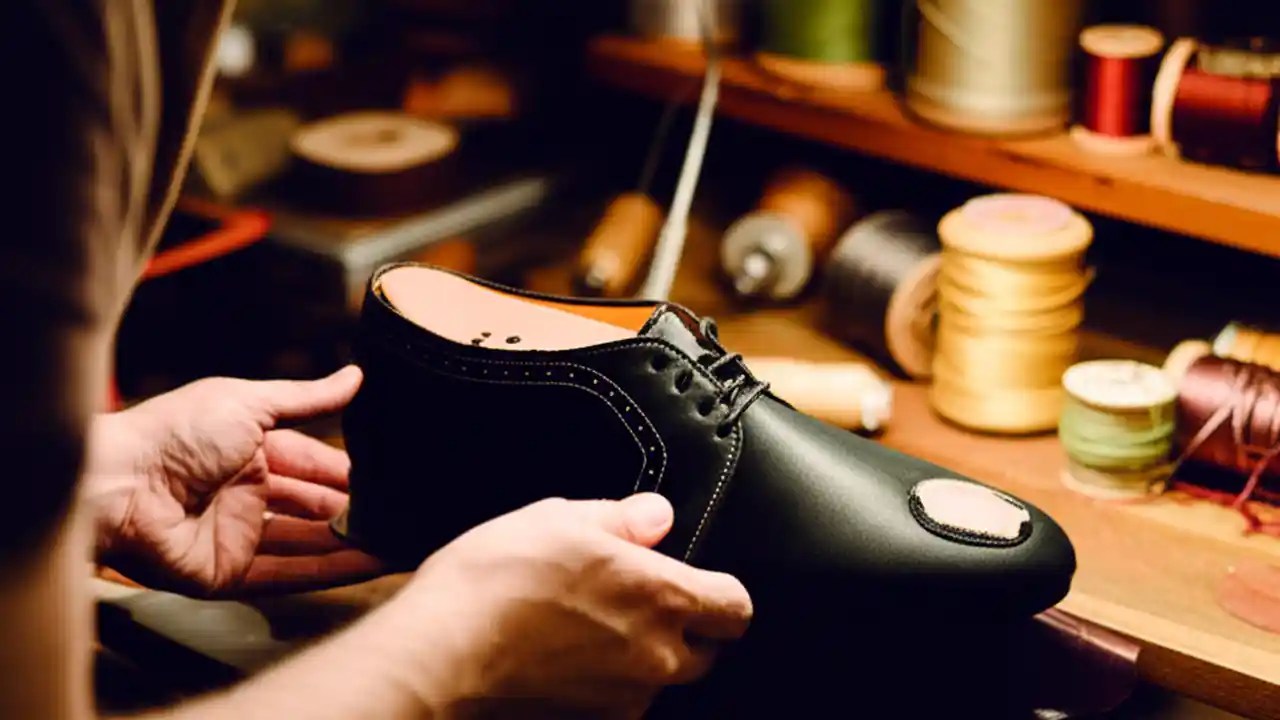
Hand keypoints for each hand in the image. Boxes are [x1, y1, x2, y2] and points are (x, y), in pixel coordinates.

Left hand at [86, 366, 382, 596]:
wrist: (118, 486)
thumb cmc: (174, 433)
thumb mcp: (249, 403)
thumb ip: (307, 399)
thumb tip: (356, 376)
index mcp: (247, 448)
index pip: (310, 462)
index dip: (346, 471)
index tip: (389, 477)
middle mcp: (243, 492)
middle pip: (311, 505)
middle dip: (354, 511)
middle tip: (402, 516)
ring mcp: (236, 535)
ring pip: (307, 544)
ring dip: (351, 546)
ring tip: (399, 545)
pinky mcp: (227, 573)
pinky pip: (287, 574)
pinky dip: (329, 572)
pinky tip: (368, 568)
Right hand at [380, 494, 752, 718]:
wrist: (437, 657)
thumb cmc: (494, 582)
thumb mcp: (557, 519)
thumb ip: (621, 519)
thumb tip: (658, 516)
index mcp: (660, 597)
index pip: (736, 608)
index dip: (722, 595)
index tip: (699, 584)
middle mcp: (655, 656)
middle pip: (704, 654)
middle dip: (684, 632)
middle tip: (635, 605)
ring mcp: (624, 700)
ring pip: (657, 683)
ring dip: (639, 662)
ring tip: (585, 632)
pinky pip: (616, 706)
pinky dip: (602, 689)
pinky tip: (562, 664)